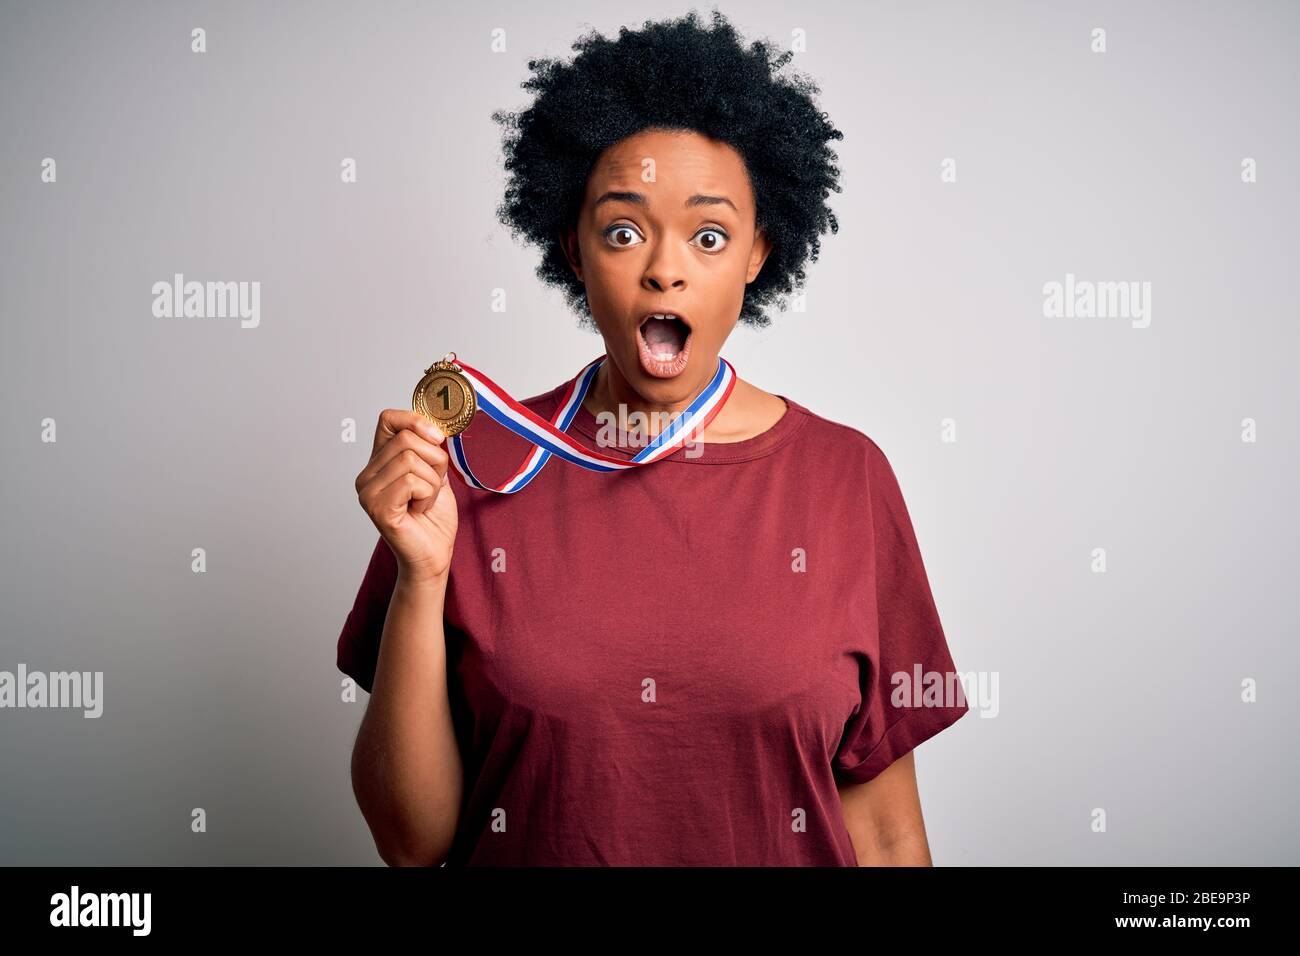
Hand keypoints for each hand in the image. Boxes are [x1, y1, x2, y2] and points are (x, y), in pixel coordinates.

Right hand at [355, 409, 457, 582]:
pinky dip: (428, 495)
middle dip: (434, 460)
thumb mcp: (435, 474)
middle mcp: (366, 475)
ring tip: (425, 501)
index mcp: (378, 462)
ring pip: (411, 459)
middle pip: (407, 439)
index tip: (437, 437)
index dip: (415, 421)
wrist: (434, 555)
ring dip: (432, 482)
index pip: (388, 419)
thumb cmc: (434, 518)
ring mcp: (368, 492)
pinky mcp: (377, 508)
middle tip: (432, 486)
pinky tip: (420, 510)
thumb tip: (435, 424)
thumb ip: (430, 449)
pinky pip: (412, 481)